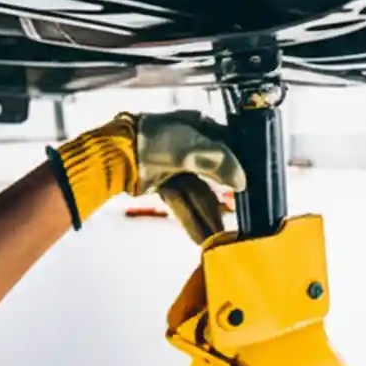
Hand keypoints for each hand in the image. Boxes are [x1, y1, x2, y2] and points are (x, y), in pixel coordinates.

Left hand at [48, 111, 245, 241]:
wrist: (116, 154)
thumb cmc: (154, 141)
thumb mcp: (193, 149)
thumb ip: (221, 164)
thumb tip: (242, 183)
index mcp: (199, 127)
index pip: (228, 149)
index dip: (238, 169)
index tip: (249, 190)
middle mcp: (190, 145)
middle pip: (214, 176)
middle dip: (224, 199)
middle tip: (238, 216)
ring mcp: (175, 165)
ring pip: (198, 193)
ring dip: (208, 215)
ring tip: (220, 236)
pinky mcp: (163, 183)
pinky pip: (183, 202)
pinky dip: (191, 218)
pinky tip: (202, 237)